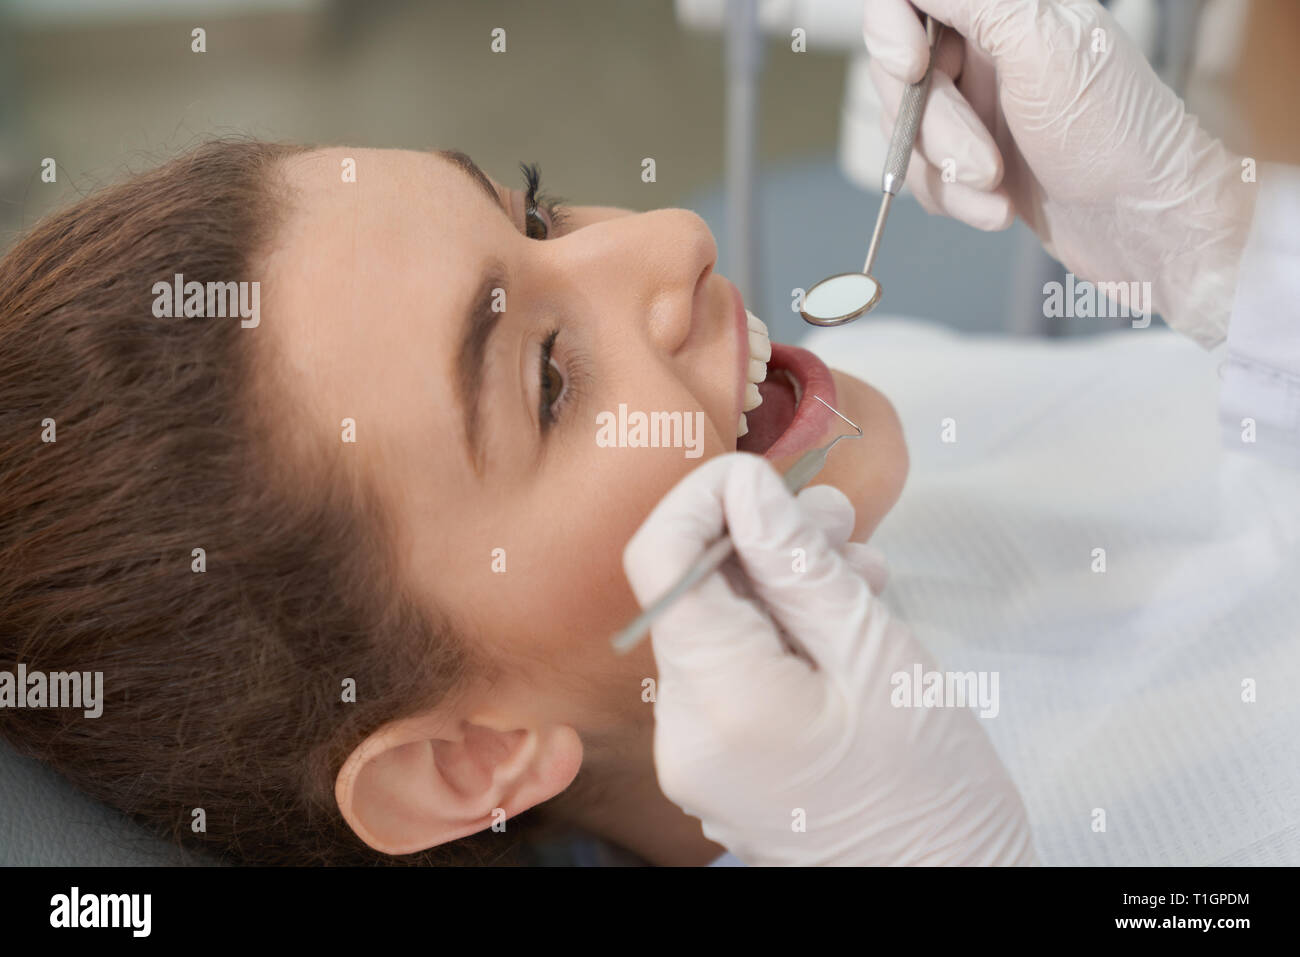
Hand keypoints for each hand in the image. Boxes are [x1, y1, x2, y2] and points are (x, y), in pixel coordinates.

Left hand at [623, 453, 1037, 864]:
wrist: (942, 886)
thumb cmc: (929, 785)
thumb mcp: (873, 650)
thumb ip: (797, 562)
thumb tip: (747, 485)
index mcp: (721, 699)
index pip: (659, 558)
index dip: (703, 498)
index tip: (764, 479)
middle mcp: (684, 729)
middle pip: (693, 590)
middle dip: (761, 540)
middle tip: (840, 526)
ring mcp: (695, 752)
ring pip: (717, 627)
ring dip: (781, 585)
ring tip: (859, 575)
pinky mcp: (717, 760)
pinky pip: (731, 671)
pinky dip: (779, 634)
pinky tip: (842, 622)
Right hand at [862, 0, 1256, 347]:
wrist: (1143, 224)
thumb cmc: (1115, 133)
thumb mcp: (1039, 43)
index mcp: (1008, 6)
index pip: (907, 0)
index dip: (892, 31)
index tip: (915, 69)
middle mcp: (988, 47)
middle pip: (899, 69)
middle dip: (931, 124)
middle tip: (978, 158)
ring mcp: (977, 104)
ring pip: (905, 128)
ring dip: (943, 170)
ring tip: (993, 185)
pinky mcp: (970, 157)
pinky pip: (921, 173)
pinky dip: (951, 198)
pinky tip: (997, 207)